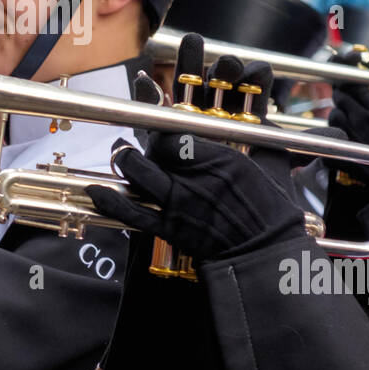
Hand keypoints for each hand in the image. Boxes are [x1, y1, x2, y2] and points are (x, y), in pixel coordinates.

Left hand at [86, 129, 302, 260]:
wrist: (267, 253)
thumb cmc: (273, 208)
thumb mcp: (270, 160)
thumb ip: (255, 134)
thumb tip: (253, 116)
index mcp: (221, 159)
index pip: (173, 133)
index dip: (160, 128)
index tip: (160, 129)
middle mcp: (195, 180)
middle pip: (151, 148)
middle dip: (141, 141)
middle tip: (136, 140)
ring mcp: (179, 205)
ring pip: (138, 172)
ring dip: (124, 160)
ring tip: (120, 153)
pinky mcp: (169, 229)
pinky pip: (131, 213)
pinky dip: (109, 202)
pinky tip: (95, 192)